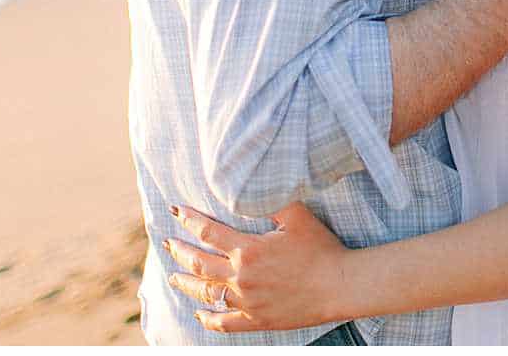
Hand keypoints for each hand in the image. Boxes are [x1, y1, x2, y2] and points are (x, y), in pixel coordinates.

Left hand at [164, 202, 353, 333]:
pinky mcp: (256, 319)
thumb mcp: (299, 217)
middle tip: (168, 244)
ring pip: (206, 293)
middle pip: (200, 262)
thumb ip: (274, 200)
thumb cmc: (321, 248)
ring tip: (174, 276)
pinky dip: (207, 319)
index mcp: (249, 249)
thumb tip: (253, 184)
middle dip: (181, 251)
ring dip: (186, 283)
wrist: (339, 285)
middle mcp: (241, 276)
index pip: (209, 231)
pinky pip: (224, 323)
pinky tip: (199, 314)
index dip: (190, 220)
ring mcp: (247, 301)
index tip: (177, 211)